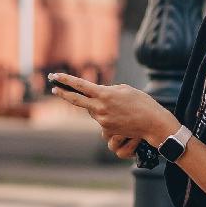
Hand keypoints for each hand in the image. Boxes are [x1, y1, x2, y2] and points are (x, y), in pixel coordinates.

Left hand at [50, 74, 175, 154]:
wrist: (152, 123)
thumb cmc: (141, 102)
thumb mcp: (125, 89)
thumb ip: (108, 90)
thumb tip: (98, 96)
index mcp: (105, 94)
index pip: (80, 86)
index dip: (66, 80)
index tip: (55, 76)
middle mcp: (100, 108)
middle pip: (76, 101)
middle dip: (63, 93)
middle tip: (53, 88)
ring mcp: (102, 120)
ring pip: (92, 110)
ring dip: (98, 105)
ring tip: (117, 106)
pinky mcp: (106, 130)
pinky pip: (101, 119)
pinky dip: (107, 114)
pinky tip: (120, 114)